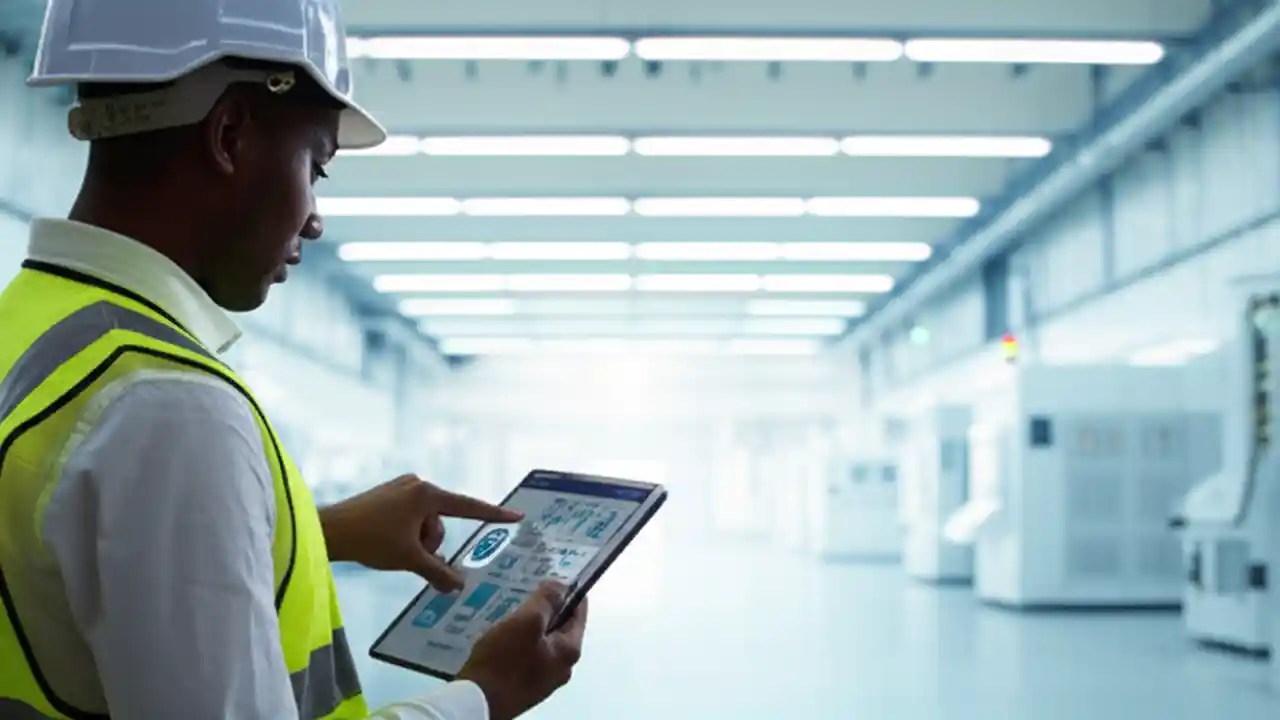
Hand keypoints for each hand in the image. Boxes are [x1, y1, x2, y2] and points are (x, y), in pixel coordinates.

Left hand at [319, 474, 521, 591]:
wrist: (328, 530)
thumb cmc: (371, 540)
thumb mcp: (408, 559)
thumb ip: (438, 572)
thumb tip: (458, 586)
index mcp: (427, 494)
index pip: (468, 507)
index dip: (494, 514)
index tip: (517, 516)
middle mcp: (418, 484)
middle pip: (441, 522)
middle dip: (429, 543)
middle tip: (407, 555)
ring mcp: (402, 487)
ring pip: (425, 523)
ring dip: (416, 541)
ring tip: (392, 549)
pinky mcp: (388, 493)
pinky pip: (410, 517)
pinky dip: (406, 533)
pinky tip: (387, 542)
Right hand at [459, 582, 587, 719]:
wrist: (476, 703)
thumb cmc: (503, 661)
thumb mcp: (526, 623)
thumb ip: (547, 601)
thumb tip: (562, 585)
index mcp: (569, 651)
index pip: (579, 612)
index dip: (569, 590)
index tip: (554, 571)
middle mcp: (561, 667)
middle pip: (560, 627)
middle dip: (546, 606)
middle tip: (528, 585)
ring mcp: (542, 678)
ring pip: (541, 640)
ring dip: (530, 623)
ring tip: (512, 603)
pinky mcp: (523, 685)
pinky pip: (527, 654)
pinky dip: (519, 639)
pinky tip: (501, 630)